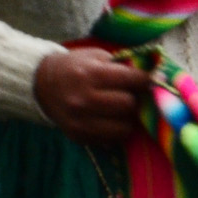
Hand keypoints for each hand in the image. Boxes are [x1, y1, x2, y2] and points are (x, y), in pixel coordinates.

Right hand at [34, 48, 150, 145]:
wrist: (42, 85)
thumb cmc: (76, 68)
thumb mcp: (96, 57)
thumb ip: (123, 66)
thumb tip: (155, 75)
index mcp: (90, 75)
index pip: (133, 80)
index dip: (145, 80)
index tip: (147, 80)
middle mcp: (84, 100)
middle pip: (129, 105)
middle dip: (134, 99)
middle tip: (130, 95)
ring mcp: (81, 121)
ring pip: (124, 127)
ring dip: (127, 118)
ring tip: (120, 109)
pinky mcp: (79, 136)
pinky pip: (112, 139)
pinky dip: (116, 130)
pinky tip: (109, 119)